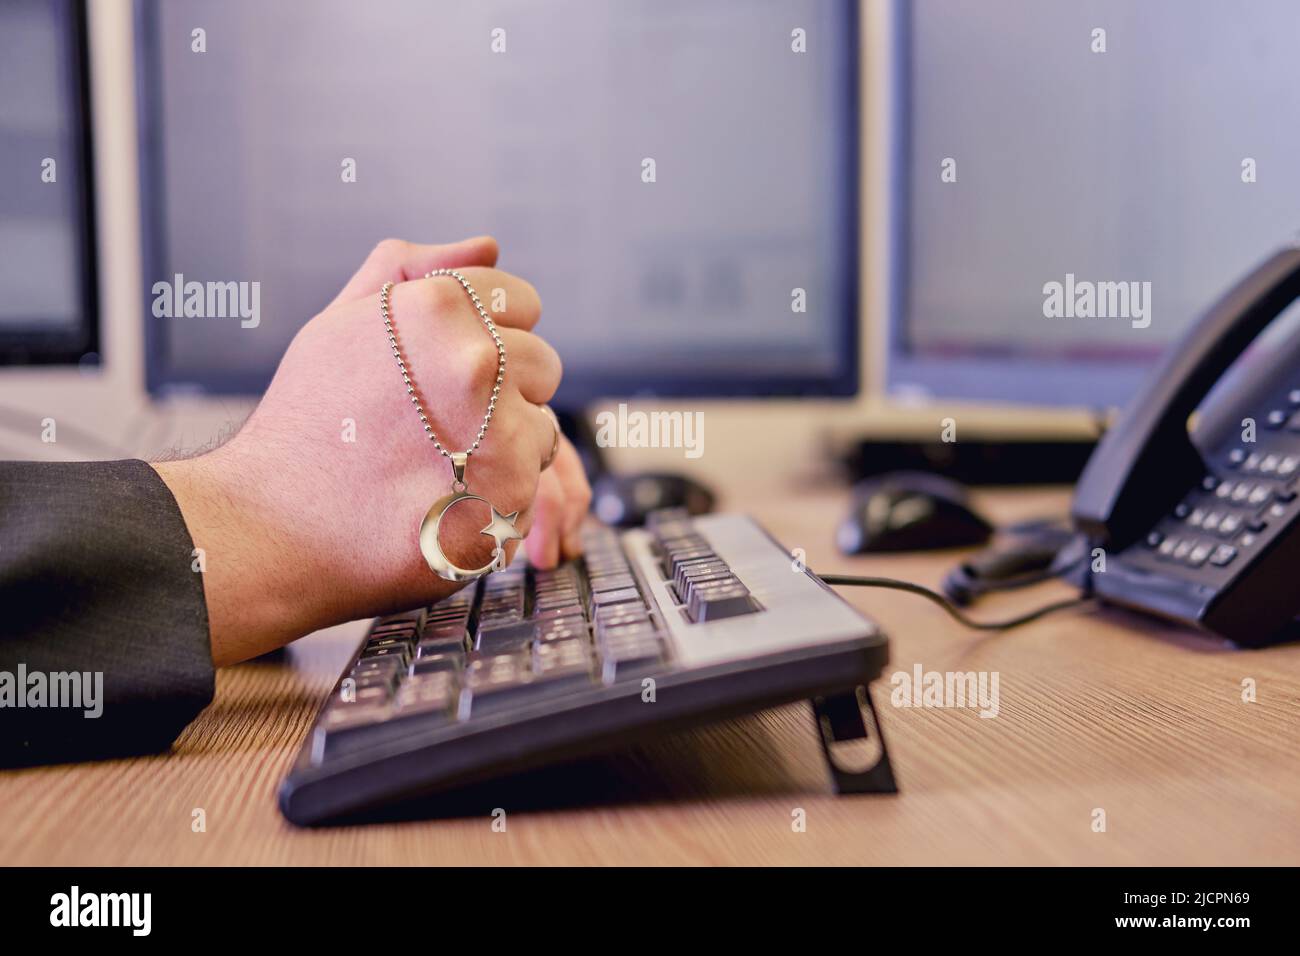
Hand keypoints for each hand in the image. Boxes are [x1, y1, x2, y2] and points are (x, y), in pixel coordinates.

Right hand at [154, 237, 591, 664]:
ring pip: (544, 425)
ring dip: (508, 446)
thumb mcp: (342, 323)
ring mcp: (497, 430)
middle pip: (541, 363)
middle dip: (503, 392)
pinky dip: (504, 493)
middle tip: (439, 427)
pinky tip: (450, 498)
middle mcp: (474, 361)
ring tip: (442, 465)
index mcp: (437, 305)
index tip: (449, 371)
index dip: (490, 334)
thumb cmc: (308, 421)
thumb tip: (488, 245)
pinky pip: (539, 481)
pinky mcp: (510, 493)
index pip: (522, 300)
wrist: (276, 523)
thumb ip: (411, 269)